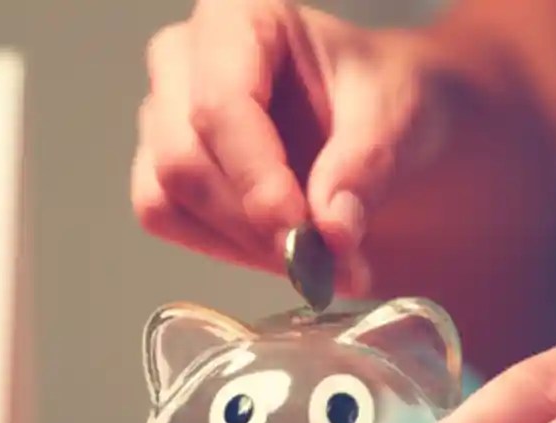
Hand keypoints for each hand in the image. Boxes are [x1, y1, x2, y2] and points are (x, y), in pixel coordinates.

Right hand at [130, 0, 456, 291]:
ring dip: (238, 245)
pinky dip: (223, 250)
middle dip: (250, 223)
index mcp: (237, 19)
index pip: (221, 106)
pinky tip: (278, 252)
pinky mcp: (158, 169)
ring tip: (313, 263)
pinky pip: (165, 220)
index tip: (300, 231)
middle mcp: (183, 59)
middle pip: (183, 159)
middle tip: (318, 264)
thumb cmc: (381, 97)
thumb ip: (364, 167)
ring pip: (165, 197)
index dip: (255, 177)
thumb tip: (332, 233)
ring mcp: (161, 116)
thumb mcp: (397, 116)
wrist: (376, 126)